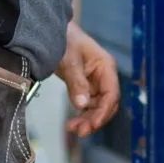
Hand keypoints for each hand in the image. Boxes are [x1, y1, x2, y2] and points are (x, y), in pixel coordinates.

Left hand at [56, 21, 119, 137]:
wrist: (52, 30)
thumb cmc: (63, 40)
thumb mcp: (69, 60)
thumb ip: (76, 82)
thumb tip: (82, 105)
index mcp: (106, 67)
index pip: (111, 95)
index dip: (103, 112)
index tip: (92, 125)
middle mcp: (104, 76)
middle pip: (106, 104)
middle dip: (95, 119)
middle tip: (80, 132)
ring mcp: (95, 82)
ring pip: (97, 108)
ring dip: (88, 120)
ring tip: (73, 129)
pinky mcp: (85, 87)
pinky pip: (88, 105)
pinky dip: (82, 115)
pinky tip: (72, 123)